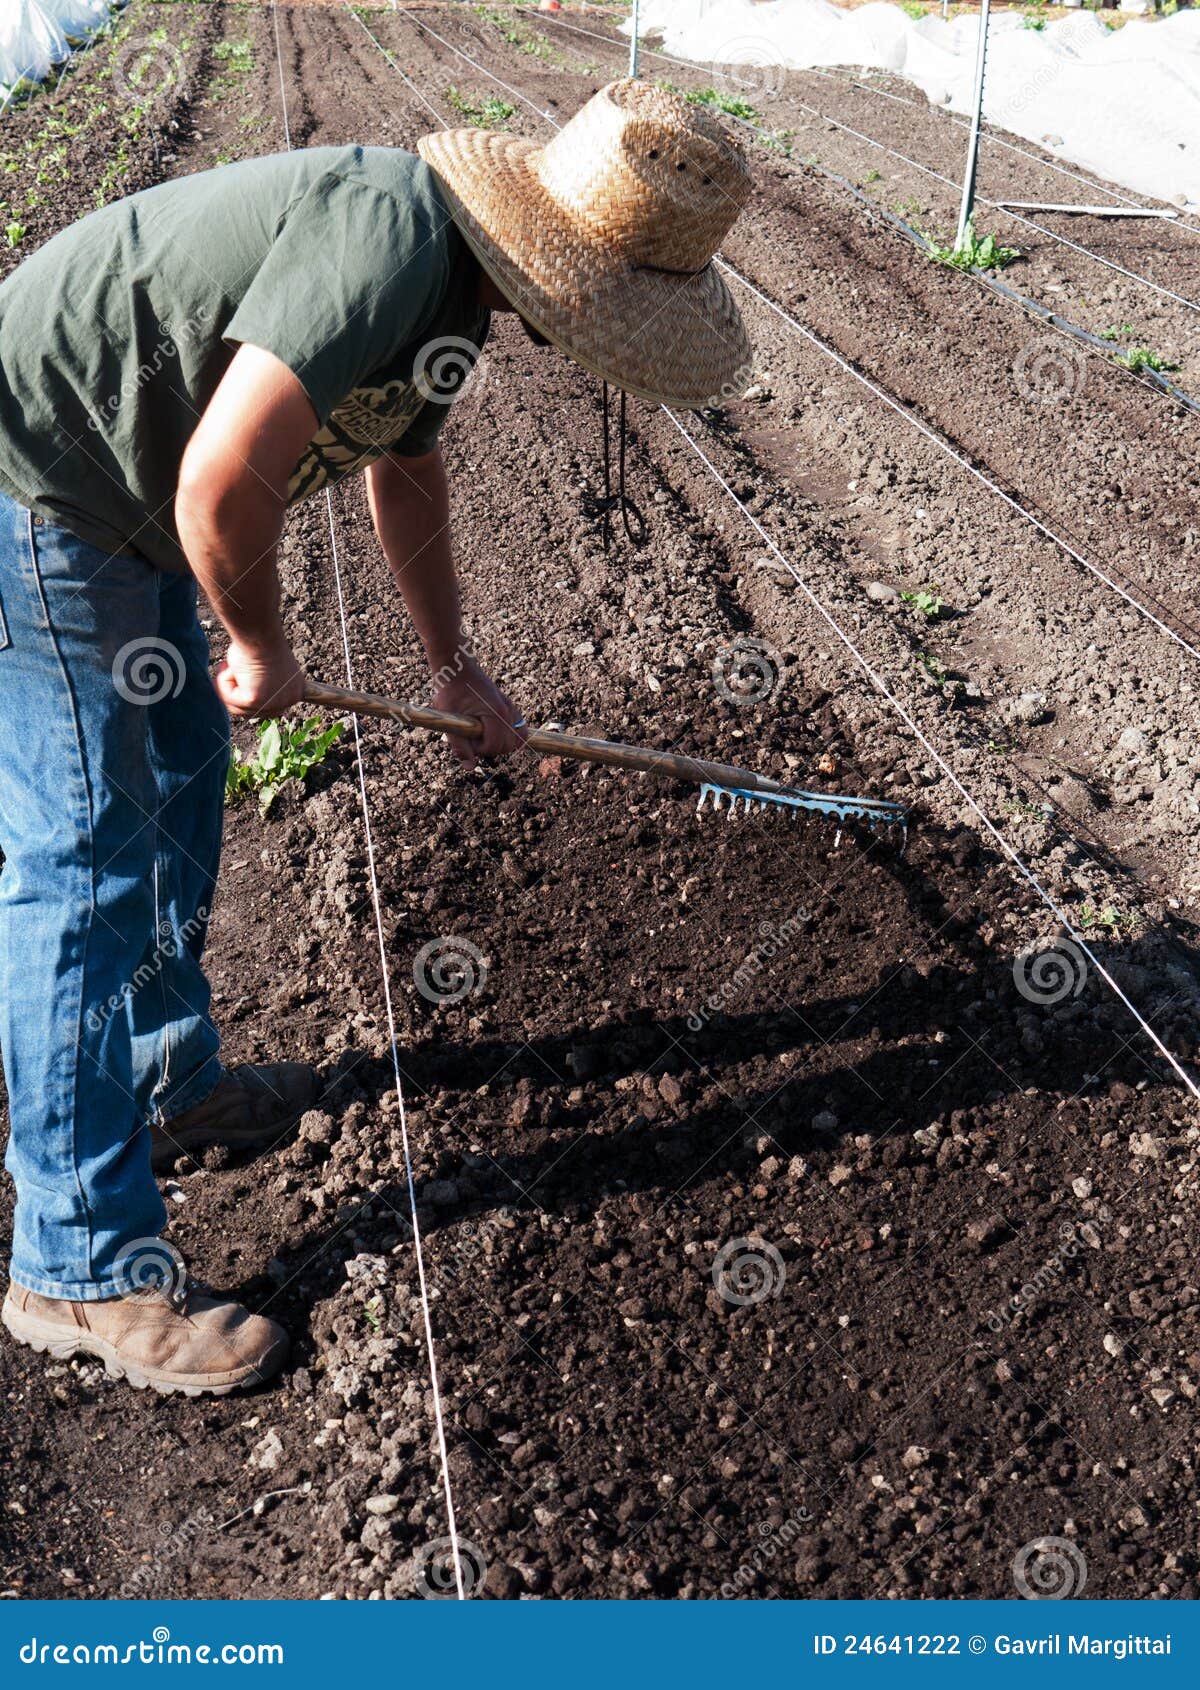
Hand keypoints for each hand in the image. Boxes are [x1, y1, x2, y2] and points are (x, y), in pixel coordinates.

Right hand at [216, 635, 305, 718]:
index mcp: (296, 691)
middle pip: (253, 712)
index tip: (239, 685)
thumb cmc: (260, 641)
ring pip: (238, 708)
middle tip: (229, 670)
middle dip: (236, 693)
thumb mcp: (265, 668)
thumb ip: (259, 683)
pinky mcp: (256, 701)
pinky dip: (223, 683)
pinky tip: (229, 668)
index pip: (271, 709)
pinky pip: (229, 700)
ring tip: (230, 666)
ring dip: (228, 686)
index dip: (251, 699)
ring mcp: (274, 703)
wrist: (259, 633)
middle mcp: (289, 700)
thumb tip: (242, 694)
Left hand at [433, 653, 525, 768]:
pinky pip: (518, 727)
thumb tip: (470, 767)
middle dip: (492, 748)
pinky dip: (508, 735)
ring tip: (481, 735)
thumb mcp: (450, 719)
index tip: (467, 741)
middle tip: (473, 738)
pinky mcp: (508, 706)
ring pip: (518, 738)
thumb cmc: (450, 689)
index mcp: (495, 713)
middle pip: (510, 745)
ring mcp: (510, 707)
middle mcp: (507, 710)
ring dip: (501, 743)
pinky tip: (491, 731)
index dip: (481, 749)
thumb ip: (460, 745)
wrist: (456, 665)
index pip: (496, 745)